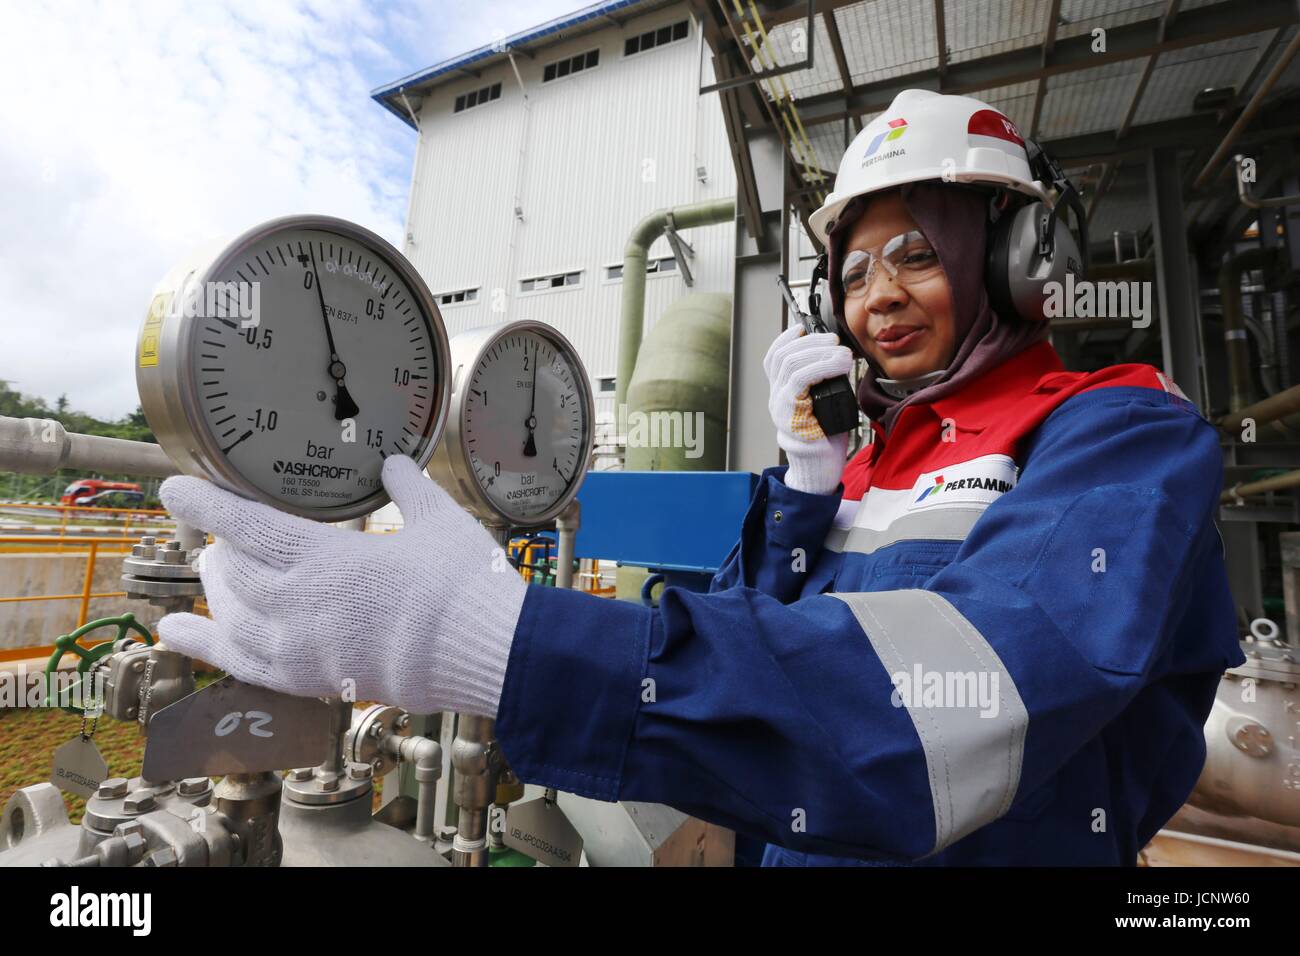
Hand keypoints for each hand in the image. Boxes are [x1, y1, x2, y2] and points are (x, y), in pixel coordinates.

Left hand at [156, 456, 526, 716]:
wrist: (484, 653)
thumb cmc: (464, 585)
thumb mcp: (439, 521)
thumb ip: (409, 488)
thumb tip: (394, 463)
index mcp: (328, 558)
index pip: (246, 526)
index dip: (205, 504)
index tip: (174, 487)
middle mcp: (302, 604)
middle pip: (232, 572)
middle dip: (223, 548)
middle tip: (230, 535)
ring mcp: (303, 648)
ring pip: (231, 616)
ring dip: (218, 590)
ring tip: (217, 572)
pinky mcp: (312, 680)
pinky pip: (242, 666)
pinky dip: (204, 646)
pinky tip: (176, 632)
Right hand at [764, 325, 854, 494]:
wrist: (820, 470)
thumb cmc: (825, 439)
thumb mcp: (825, 402)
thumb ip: (823, 382)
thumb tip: (838, 357)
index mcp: (782, 393)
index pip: (774, 358)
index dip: (786, 339)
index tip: (804, 328)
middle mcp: (777, 398)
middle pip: (783, 356)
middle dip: (811, 341)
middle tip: (835, 341)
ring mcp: (781, 408)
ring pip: (791, 364)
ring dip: (819, 352)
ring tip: (842, 354)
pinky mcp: (791, 416)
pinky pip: (800, 381)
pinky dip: (821, 366)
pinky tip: (838, 365)